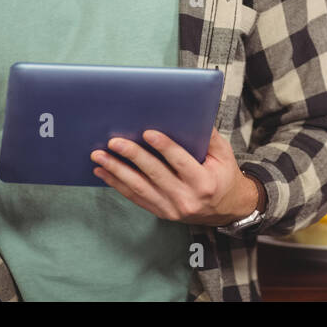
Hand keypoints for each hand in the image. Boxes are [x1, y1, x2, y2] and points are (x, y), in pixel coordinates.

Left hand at [92, 128, 258, 225]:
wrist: (226, 209)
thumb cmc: (224, 177)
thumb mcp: (224, 155)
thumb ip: (209, 136)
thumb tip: (192, 113)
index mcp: (204, 182)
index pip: (180, 162)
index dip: (164, 147)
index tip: (147, 132)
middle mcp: (186, 198)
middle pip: (154, 174)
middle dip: (132, 156)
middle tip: (114, 141)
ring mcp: (171, 208)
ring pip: (139, 188)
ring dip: (117, 171)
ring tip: (100, 157)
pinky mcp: (161, 212)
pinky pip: (135, 198)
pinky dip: (117, 185)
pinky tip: (103, 172)